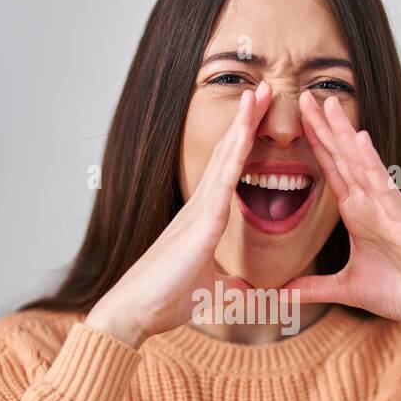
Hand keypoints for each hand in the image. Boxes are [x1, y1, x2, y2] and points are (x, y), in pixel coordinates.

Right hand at [85, 81, 273, 348]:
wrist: (134, 313)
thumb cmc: (165, 301)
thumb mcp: (213, 292)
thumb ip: (234, 287)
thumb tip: (252, 291)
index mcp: (204, 220)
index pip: (230, 172)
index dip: (244, 142)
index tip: (259, 116)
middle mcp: (200, 208)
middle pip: (229, 154)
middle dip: (247, 120)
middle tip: (265, 88)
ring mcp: (199, 212)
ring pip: (227, 159)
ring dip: (244, 125)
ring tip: (260, 92)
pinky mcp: (201, 226)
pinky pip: (224, 184)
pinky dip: (237, 155)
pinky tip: (247, 132)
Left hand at [281, 91, 400, 348]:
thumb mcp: (347, 289)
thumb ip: (314, 287)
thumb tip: (283, 293)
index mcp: (358, 214)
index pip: (331, 172)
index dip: (314, 147)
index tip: (295, 121)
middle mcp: (371, 204)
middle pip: (341, 158)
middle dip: (322, 128)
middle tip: (303, 95)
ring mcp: (387, 207)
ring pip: (360, 163)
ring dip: (342, 132)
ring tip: (327, 102)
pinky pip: (382, 184)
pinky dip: (370, 161)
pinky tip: (358, 137)